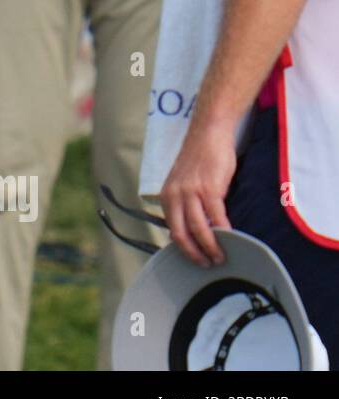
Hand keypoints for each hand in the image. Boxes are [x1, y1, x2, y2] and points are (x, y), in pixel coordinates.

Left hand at [159, 122, 237, 267]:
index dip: (183, 248)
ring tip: (220, 257)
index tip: (194, 258)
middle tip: (207, 265)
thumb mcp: (183, 183)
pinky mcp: (209, 188)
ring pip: (199, 228)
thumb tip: (192, 228)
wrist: (208, 134)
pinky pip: (216, 216)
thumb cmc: (200, 159)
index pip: (172, 229)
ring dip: (210, 246)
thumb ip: (185, 204)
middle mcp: (175, 195)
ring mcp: (191, 192)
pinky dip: (223, 231)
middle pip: (181, 234)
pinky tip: (231, 239)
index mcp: (167, 196)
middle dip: (194, 253)